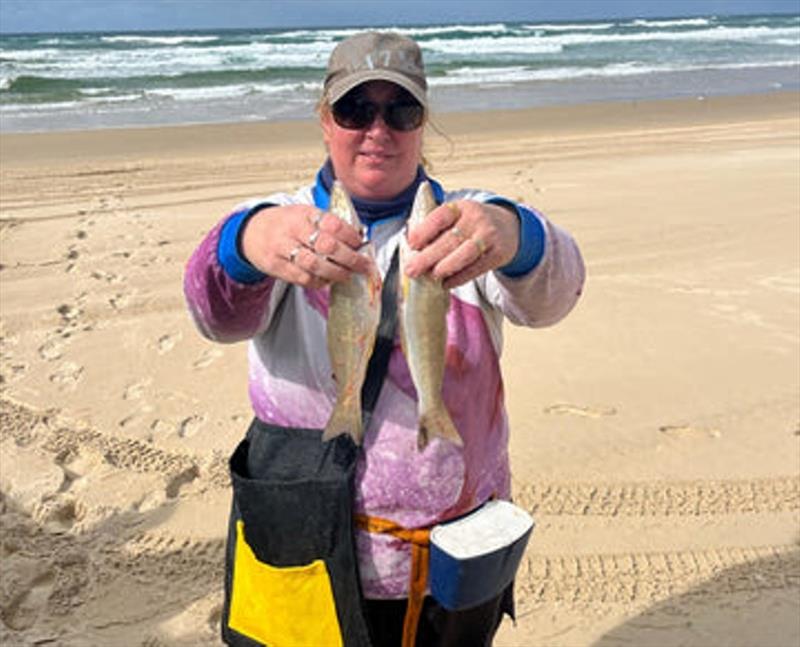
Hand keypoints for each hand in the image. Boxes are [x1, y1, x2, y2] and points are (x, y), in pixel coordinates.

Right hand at [241, 205, 373, 288]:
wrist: (250, 232)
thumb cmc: (284, 224)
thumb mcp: (304, 214)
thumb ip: (326, 224)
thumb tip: (356, 239)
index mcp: (303, 213)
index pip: (332, 223)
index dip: (350, 235)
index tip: (361, 243)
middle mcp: (293, 230)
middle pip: (326, 246)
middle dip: (350, 258)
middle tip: (363, 265)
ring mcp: (283, 249)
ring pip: (315, 265)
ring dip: (336, 273)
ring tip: (347, 275)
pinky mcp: (277, 266)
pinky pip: (303, 278)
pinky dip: (319, 282)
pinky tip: (327, 280)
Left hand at [403, 200, 519, 288]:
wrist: (508, 228)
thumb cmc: (471, 225)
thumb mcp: (456, 217)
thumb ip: (435, 228)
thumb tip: (410, 248)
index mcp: (460, 208)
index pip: (440, 216)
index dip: (424, 230)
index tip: (410, 243)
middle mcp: (476, 219)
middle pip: (450, 239)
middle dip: (428, 256)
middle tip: (411, 270)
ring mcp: (488, 236)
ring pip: (465, 253)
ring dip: (445, 266)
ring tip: (430, 276)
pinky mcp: (498, 254)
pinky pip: (476, 268)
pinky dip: (460, 277)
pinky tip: (446, 284)